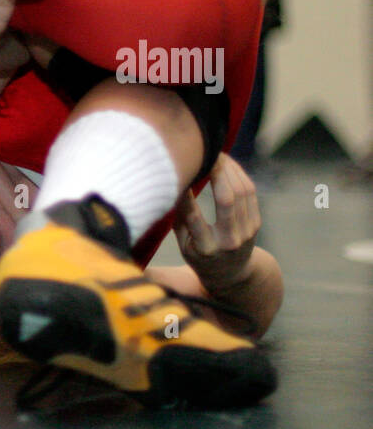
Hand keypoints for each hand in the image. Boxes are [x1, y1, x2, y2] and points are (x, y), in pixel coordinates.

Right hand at [173, 154, 260, 292]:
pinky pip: (250, 192)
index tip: (179, 173)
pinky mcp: (255, 224)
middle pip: (227, 199)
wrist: (231, 274)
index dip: (185, 193)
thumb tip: (174, 186)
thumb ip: (180, 219)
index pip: (194, 217)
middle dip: (217, 172)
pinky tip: (227, 165)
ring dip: (229, 169)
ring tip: (216, 155)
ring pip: (242, 191)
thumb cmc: (198, 256)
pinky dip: (239, 175)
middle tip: (206, 153)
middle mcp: (229, 241)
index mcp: (205, 249)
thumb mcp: (182, 245)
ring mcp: (246, 232)